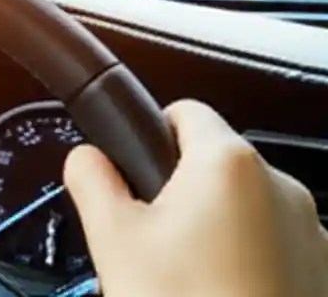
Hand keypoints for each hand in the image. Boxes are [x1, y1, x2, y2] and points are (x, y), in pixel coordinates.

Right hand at [65, 99, 327, 296]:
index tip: (131, 170)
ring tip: (185, 283)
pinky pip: (271, 249)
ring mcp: (311, 233)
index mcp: (227, 163)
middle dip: (178, 196)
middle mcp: (280, 187)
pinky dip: (243, 264)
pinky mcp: (320, 273)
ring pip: (242, 212)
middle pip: (212, 166)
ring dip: (212, 233)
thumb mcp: (112, 239)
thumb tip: (86, 158)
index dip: (147, 135)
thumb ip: (91, 179)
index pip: (182, 111)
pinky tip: (216, 296)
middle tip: (149, 244)